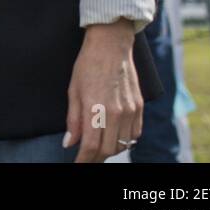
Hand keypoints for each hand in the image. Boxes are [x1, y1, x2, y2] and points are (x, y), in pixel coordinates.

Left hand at [65, 21, 143, 161]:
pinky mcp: (140, 107)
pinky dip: (125, 141)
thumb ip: (73, 120)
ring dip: (110, 151)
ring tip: (98, 149)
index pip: (91, 146)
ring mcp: (130, 111)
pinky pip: (135, 134)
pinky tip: (115, 138)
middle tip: (86, 159)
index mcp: (96, 108)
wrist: (111, 45)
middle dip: (96, 158)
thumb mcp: (73, 91)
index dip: (83, 160)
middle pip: (108, 150)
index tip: (77, 164)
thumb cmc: (87, 65)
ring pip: (123, 144)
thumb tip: (70, 143)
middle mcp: (116, 112)